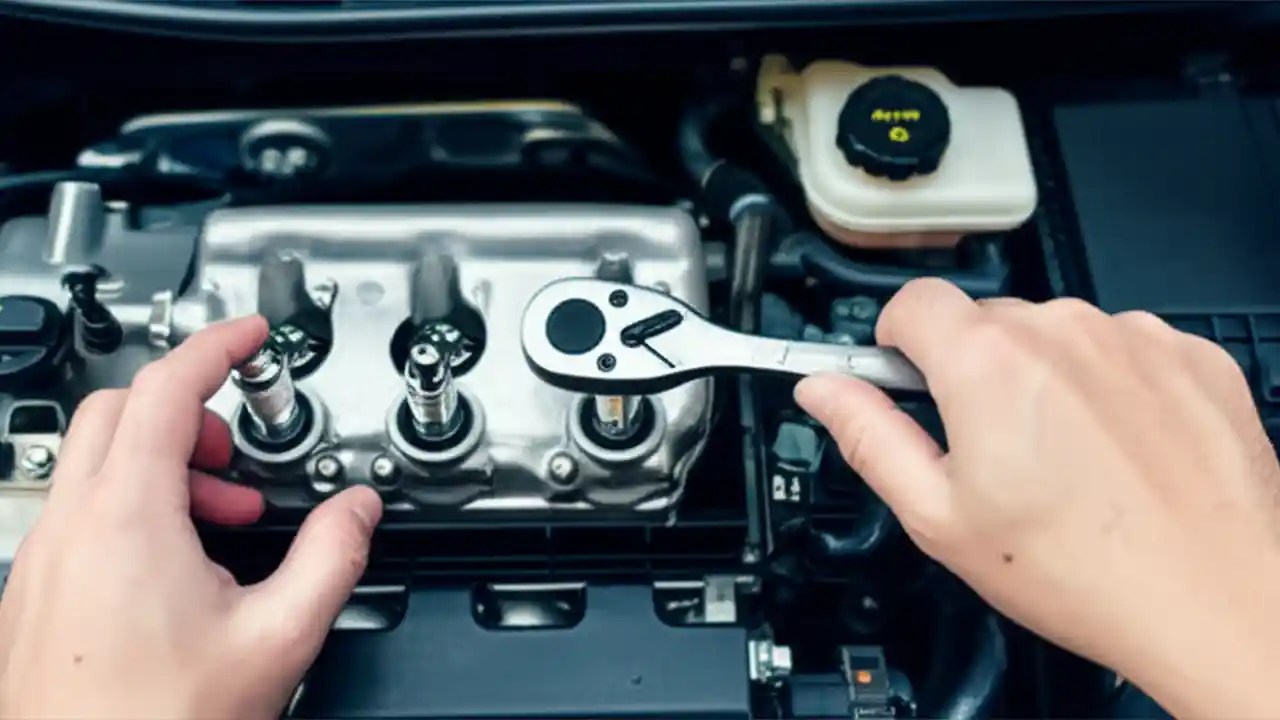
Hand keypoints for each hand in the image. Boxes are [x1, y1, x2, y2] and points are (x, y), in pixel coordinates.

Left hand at [0, 316, 382, 719]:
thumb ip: (331, 557)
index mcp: (126, 519)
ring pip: (95, 464)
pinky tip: (180, 570)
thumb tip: (357, 509)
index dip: (216, 346)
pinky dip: (132, 509)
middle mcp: (69, 529)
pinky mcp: (34, 595)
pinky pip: (80, 515)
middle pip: (119, 411)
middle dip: (187, 411)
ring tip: (223, 519)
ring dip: (164, 466)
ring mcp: (43, 561)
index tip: (248, 337)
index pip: (165, 387)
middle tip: (235, 448)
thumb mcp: (277, 637)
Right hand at [796, 279, 1279, 718]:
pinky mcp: (1190, 356)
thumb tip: (824, 391)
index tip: (905, 377)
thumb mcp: (939, 517)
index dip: (897, 342)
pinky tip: (1118, 452)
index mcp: (987, 362)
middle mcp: (1062, 329)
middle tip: (991, 451)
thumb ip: (869, 436)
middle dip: (972, 371)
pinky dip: (1110, 387)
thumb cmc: (1083, 571)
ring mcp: (1133, 337)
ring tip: (1066, 461)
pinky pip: (1124, 349)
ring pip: (1056, 335)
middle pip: (985, 322)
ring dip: (1044, 379)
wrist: (1216, 600)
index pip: (913, 302)